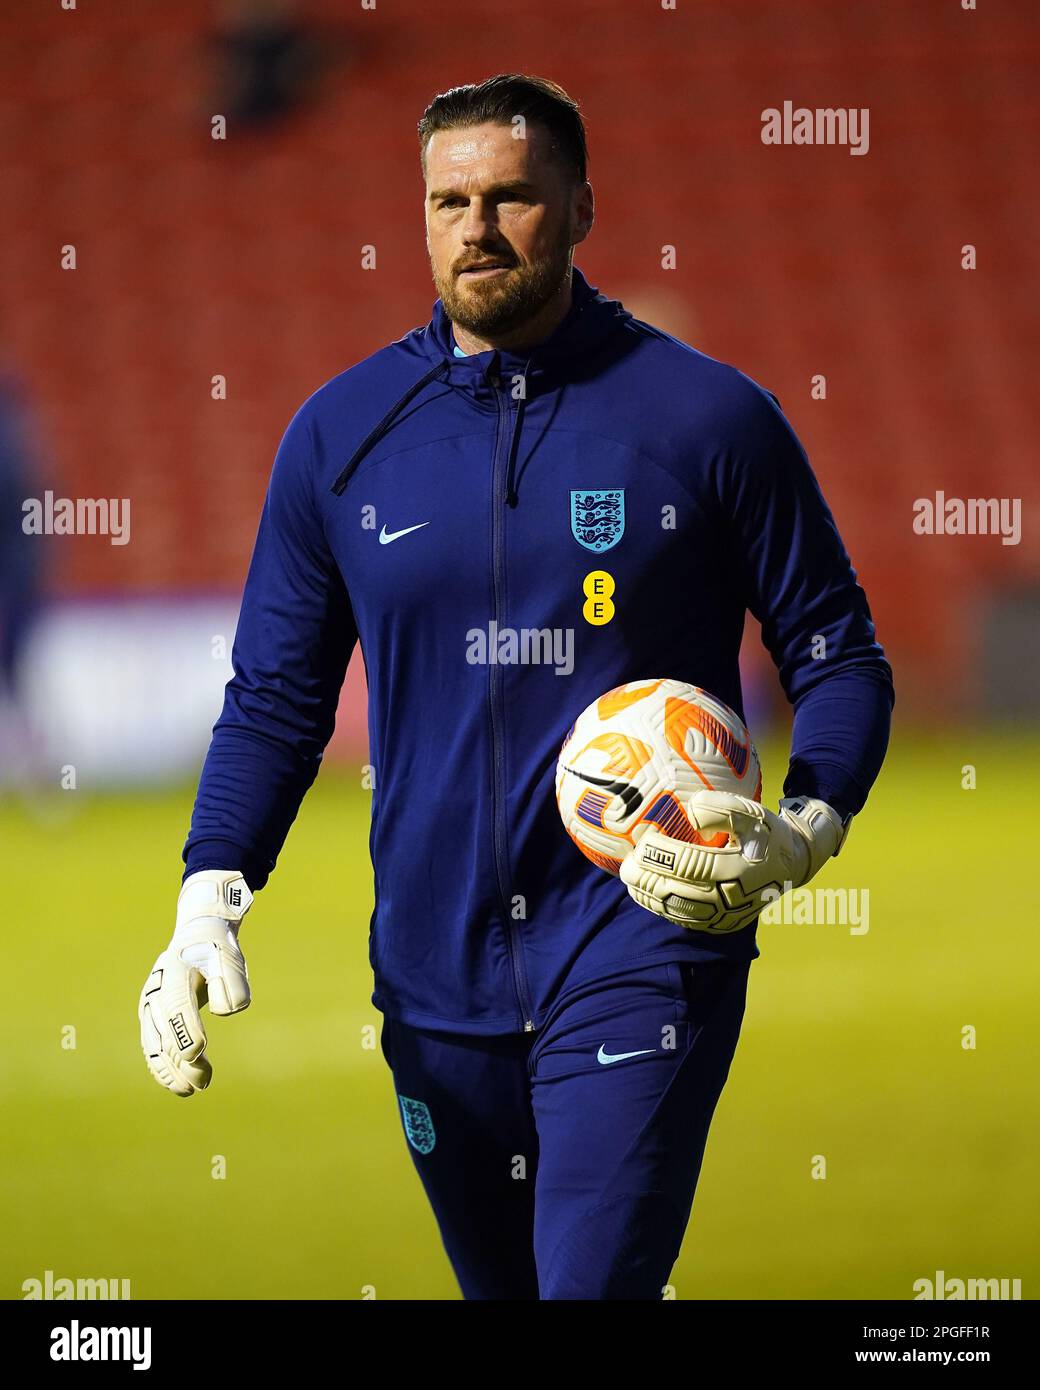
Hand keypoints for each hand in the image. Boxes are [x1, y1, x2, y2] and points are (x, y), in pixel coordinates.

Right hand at [139, 870, 253, 1096]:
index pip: (176, 1007)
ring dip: (170, 1071)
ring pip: (154, 1045)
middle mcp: (155, 992)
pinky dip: (163, 1068)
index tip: (199, 1053)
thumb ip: (232, 981)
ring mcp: (149, 1007)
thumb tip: (225, 1011)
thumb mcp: (229, 957)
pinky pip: (152, 1047)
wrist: (196, 939)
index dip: (186, 1031)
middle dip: (182, 1060)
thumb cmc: (216, 951)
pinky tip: (179, 1085)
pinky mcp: (150, 1019)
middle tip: (204, 1081)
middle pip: (164, 1032)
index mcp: (173, 973)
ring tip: (191, 1090)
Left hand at [619, 792, 846, 933]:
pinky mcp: (722, 925)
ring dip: (650, 897)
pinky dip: (663, 909)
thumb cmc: (767, 832)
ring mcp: (726, 916)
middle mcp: (730, 897)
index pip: (689, 863)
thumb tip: (690, 810)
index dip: (662, 854)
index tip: (643, 840)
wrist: (792, 865)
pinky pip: (686, 921)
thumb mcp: (752, 812)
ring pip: (678, 910)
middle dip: (647, 879)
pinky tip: (648, 894)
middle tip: (626, 866)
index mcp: (737, 869)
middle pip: (677, 892)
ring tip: (631, 881)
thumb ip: (722, 808)